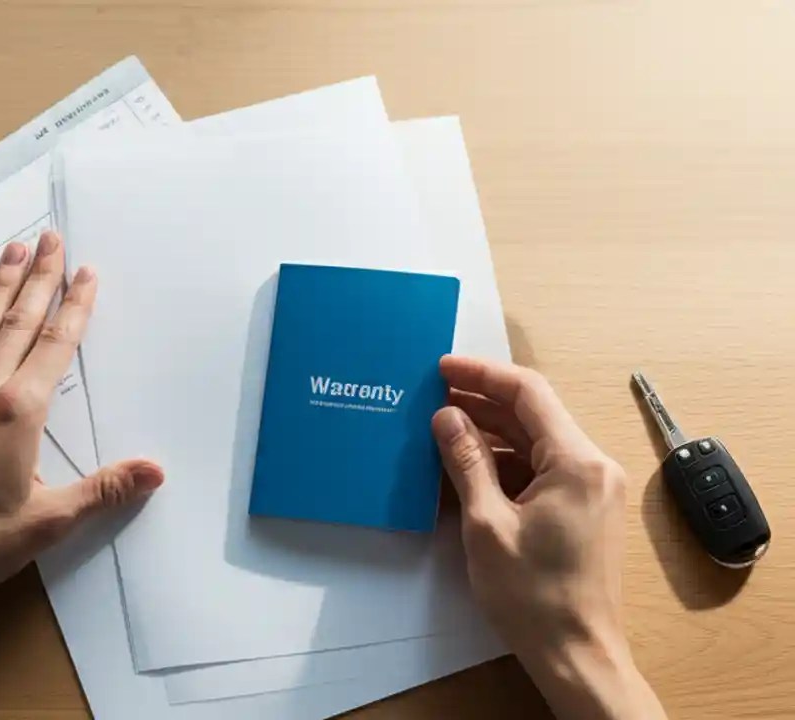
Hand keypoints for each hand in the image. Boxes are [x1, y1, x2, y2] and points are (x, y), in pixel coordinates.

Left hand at [0, 232, 163, 717]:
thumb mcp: (49, 522)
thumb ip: (103, 490)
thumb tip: (154, 470)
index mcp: (19, 412)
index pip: (55, 345)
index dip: (75, 306)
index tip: (88, 272)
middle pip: (18, 320)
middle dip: (40, 277)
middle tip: (52, 237)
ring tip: (14, 248)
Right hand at [432, 355, 665, 719]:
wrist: (577, 654)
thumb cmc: (535, 598)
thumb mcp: (486, 524)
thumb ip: (466, 462)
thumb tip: (447, 418)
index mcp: (577, 463)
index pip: (529, 393)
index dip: (482, 374)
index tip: (442, 368)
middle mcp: (593, 467)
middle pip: (533, 415)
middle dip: (481, 403)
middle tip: (431, 398)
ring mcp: (592, 489)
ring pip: (534, 443)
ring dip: (489, 435)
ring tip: (440, 432)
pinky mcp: (583, 510)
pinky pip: (540, 470)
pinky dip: (504, 465)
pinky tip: (466, 469)